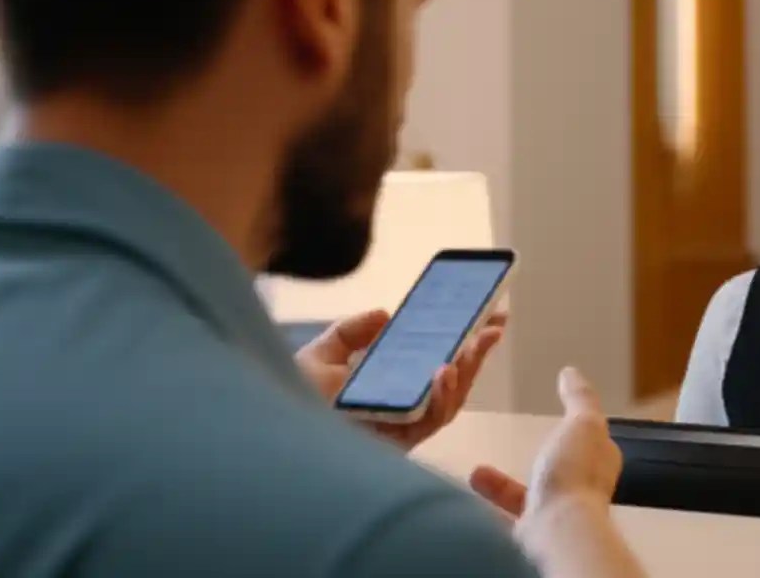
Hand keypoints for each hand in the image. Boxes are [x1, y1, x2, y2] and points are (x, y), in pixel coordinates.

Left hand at [294, 308, 504, 449]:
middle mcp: (401, 410)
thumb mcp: (322, 353)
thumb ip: (353, 331)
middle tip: (493, 327)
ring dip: (464, 375)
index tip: (490, 316)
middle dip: (476, 356)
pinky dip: (440, 397)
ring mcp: (400, 429)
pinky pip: (428, 423)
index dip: (465, 343)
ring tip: (469, 348)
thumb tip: (386, 314)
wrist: (266, 429)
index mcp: (390, 387)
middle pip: (451, 384)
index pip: (436, 364)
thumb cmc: (289, 396)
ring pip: (448, 404)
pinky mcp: (395, 445)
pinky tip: (443, 372)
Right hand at [470, 367, 621, 519]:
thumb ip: (579, 398)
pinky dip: (495, 493)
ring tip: (478, 469)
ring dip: (506, 481)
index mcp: (600, 460)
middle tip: (525, 441)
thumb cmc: (575, 470)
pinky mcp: (536, 528)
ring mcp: (561, 509)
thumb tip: (572, 372)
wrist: (559, 527)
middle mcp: (584, 486)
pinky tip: (475, 480)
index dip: (581, 426)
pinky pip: (513, 507)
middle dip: (545, 455)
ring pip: (534, 489)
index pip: (594, 440)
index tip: (565, 416)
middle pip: (564, 466)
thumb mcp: (582, 422)